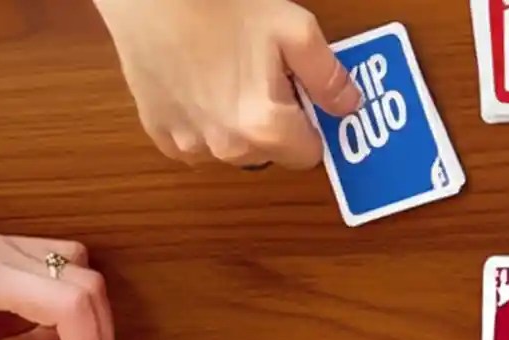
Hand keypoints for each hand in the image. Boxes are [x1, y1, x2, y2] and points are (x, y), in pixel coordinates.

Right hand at [94, 0, 361, 168]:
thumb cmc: (219, 5)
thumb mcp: (294, 30)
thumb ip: (329, 78)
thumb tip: (348, 106)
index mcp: (265, 127)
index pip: (310, 154)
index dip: (311, 124)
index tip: (300, 94)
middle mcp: (227, 148)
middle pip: (272, 153)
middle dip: (277, 124)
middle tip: (264, 75)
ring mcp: (189, 144)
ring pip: (234, 150)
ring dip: (239, 125)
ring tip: (228, 74)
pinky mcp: (160, 133)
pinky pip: (196, 143)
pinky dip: (204, 122)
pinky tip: (200, 84)